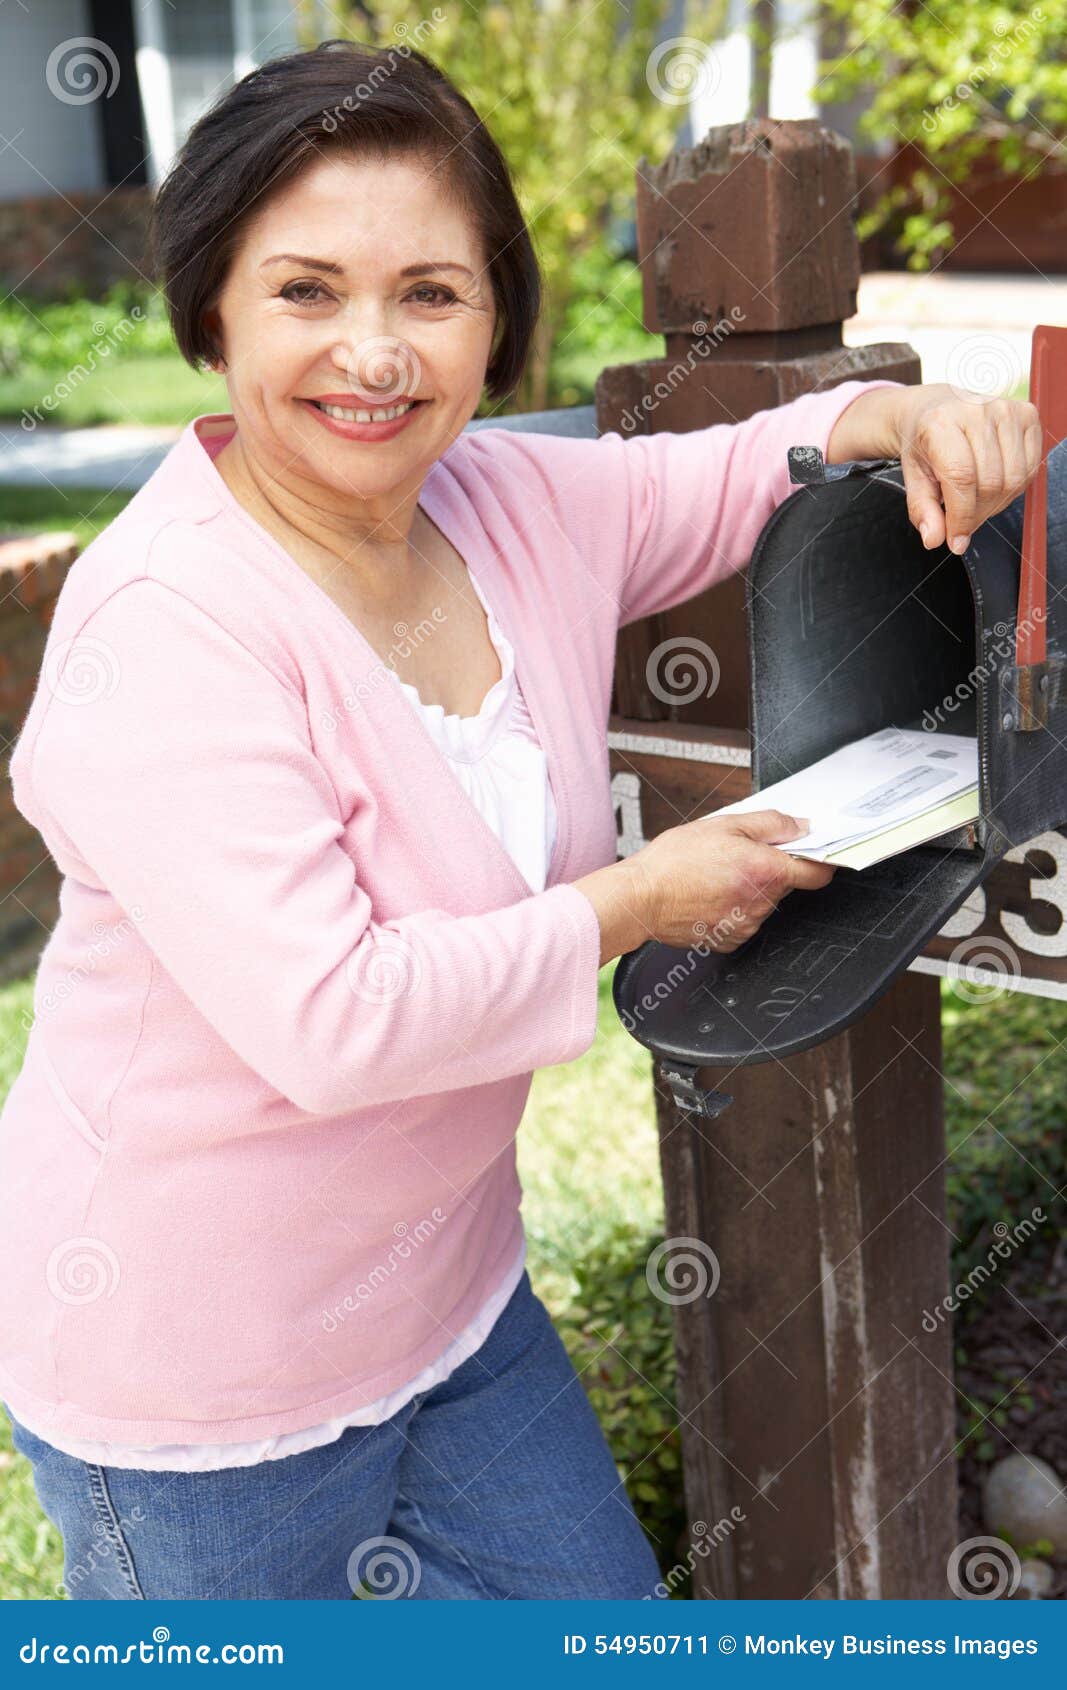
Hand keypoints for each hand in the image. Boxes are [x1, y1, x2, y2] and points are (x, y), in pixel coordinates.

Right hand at [625, 809, 835, 952]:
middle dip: (770, 867)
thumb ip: (771, 823)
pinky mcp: (730, 940)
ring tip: (716, 874)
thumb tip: (800, 826)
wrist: (641, 899)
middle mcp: (761, 902)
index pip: (818, 872)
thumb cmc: (673, 863)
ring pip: (763, 901)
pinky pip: (744, 919)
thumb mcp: (724, 824)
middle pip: (786, 884)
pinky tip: (710, 893)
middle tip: (738, 854)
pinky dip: (733, 906)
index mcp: (766, 871)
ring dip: (749, 887)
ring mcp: (747, 924)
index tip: (815, 852)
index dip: (820, 859)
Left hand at [894, 383, 1042, 556]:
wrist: (937, 407)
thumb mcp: (914, 476)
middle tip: (962, 520)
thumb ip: (921, 509)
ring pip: (1014, 479)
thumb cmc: (925, 442)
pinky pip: (1030, 469)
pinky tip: (994, 485)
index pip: (961, 477)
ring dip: (996, 504)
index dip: (962, 516)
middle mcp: (976, 410)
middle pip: (991, 482)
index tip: (955, 540)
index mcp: (941, 421)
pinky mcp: (1027, 414)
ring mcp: (1006, 410)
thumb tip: (934, 539)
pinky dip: (1014, 488)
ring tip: (975, 501)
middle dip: (976, 514)